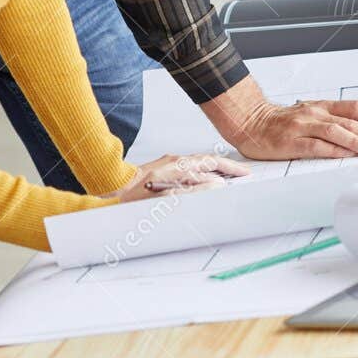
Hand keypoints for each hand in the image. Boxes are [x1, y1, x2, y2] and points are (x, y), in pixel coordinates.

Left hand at [110, 151, 248, 201]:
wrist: (112, 188)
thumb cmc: (136, 195)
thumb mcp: (169, 197)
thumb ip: (197, 190)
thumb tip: (217, 185)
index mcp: (180, 164)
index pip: (212, 162)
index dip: (231, 168)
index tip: (244, 173)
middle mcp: (176, 161)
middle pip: (207, 162)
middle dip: (225, 168)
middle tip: (241, 176)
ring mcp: (169, 164)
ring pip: (198, 166)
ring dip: (213, 172)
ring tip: (226, 180)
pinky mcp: (163, 170)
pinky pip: (188, 170)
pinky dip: (200, 175)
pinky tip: (202, 183)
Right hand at [203, 76, 357, 159]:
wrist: (250, 121)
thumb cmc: (280, 122)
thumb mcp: (308, 115)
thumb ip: (329, 121)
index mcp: (321, 107)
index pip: (354, 109)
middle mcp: (314, 114)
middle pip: (350, 122)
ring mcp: (303, 127)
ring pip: (337, 132)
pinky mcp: (292, 142)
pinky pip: (318, 146)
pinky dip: (336, 151)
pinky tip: (348, 156)